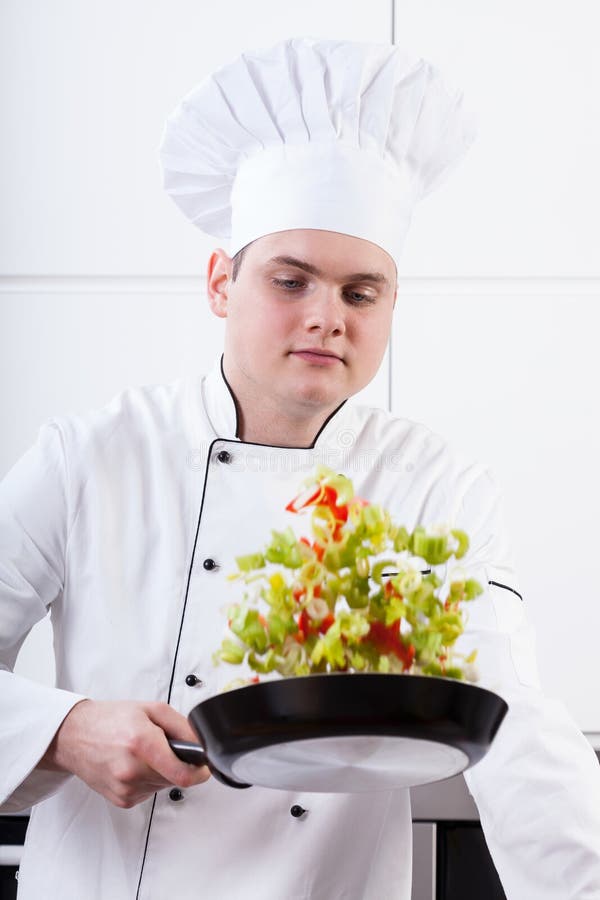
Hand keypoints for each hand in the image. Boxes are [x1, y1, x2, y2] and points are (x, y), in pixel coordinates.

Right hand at [39, 699, 210, 807]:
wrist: (74, 736)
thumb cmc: (109, 720)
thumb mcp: (151, 709)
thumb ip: (182, 726)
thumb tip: (201, 744)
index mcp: (141, 743)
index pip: (182, 773)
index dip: (200, 772)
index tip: (204, 767)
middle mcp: (132, 770)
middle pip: (175, 778)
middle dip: (176, 763)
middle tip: (161, 746)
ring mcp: (125, 788)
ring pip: (163, 785)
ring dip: (161, 771)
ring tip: (142, 753)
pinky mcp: (121, 800)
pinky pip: (149, 792)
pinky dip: (148, 779)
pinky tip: (134, 764)